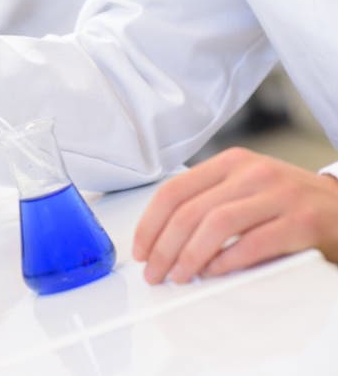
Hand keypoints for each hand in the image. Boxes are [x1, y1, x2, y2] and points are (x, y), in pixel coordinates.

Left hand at [133, 146, 337, 283]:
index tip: (141, 249)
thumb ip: (211, 201)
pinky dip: (228, 262)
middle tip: (155, 273)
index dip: (151, 222)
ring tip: (180, 277)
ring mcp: (277, 194)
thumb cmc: (288, 203)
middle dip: (164, 246)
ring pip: (216, 223)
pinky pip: (254, 243)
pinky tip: (215, 274)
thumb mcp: (246, 189)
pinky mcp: (301, 220)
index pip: (175, 189)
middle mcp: (251, 172)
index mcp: (231, 162)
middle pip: (190, 209)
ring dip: (190, 256)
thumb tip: (164, 238)